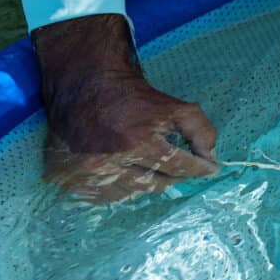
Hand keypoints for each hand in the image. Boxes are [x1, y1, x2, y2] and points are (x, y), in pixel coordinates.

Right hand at [33, 14, 217, 202]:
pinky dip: (116, 189)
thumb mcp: (173, 106)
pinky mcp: (67, 177)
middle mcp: (111, 161)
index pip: (179, 167)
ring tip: (147, 168)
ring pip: (128, 194)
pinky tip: (123, 174)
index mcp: (138, 142)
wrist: (83, 82)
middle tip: (177, 169)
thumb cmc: (132, 94)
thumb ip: (200, 130)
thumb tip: (211, 158)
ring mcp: (87, 172)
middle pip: (155, 184)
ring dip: (142, 184)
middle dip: (172, 176)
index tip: (209, 170)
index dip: (198, 169)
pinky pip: (101, 196)